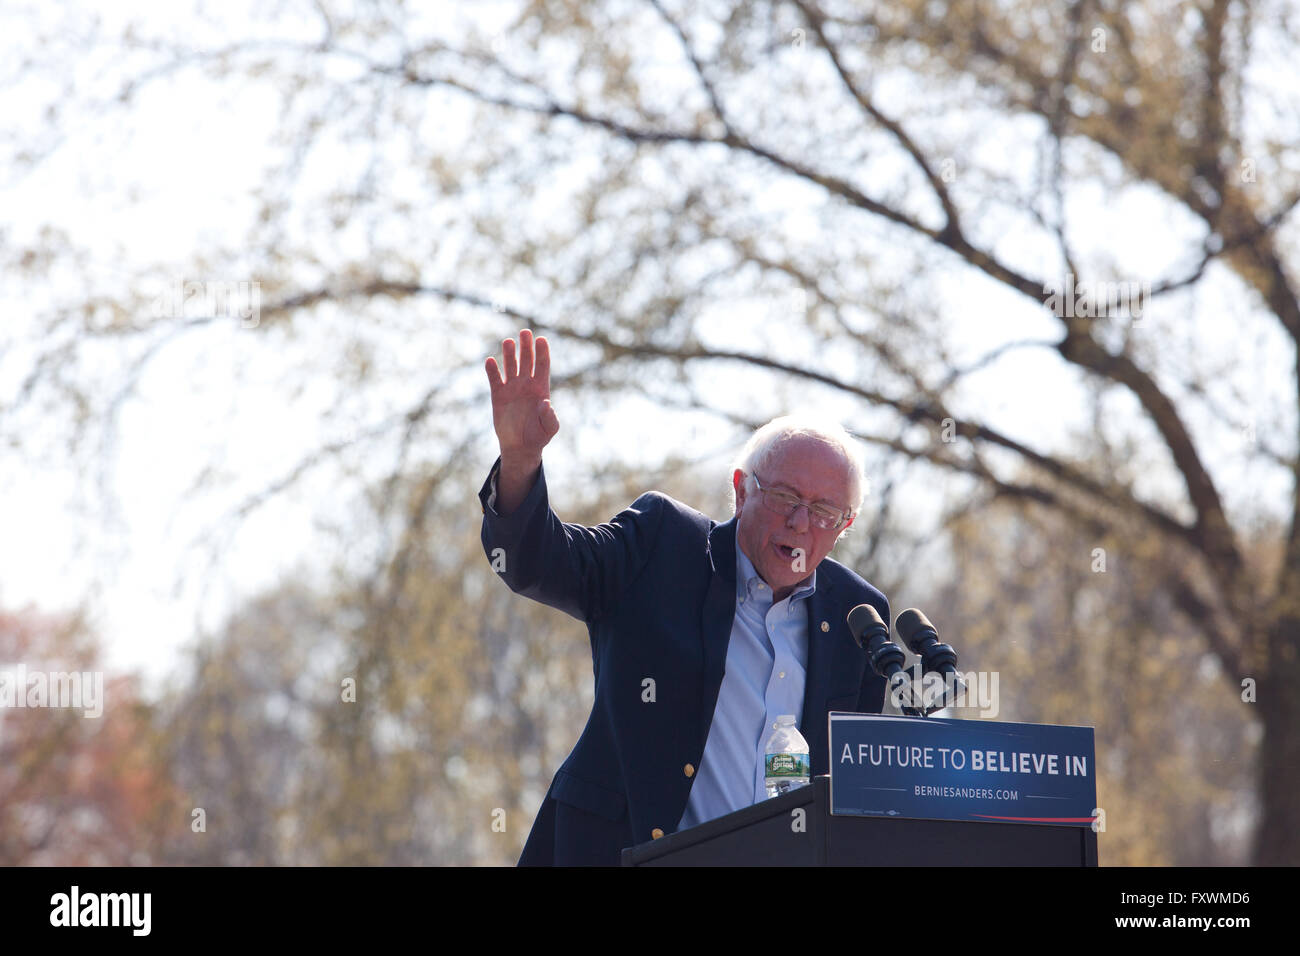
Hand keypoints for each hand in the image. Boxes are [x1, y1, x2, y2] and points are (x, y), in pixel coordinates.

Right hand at [485, 329, 558, 467]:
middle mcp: (526, 384)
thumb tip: (546, 403)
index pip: (543, 365)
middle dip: (526, 346)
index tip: (541, 339)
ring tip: (508, 342)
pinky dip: (492, 370)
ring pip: (510, 365)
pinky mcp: (498, 395)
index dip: (542, 352)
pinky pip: (494, 379)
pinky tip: (490, 361)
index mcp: (541, 388)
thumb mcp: (549, 429)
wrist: (520, 447)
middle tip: (525, 332)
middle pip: (527, 360)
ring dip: (509, 353)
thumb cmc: (538, 437)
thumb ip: (550, 417)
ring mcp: (512, 388)